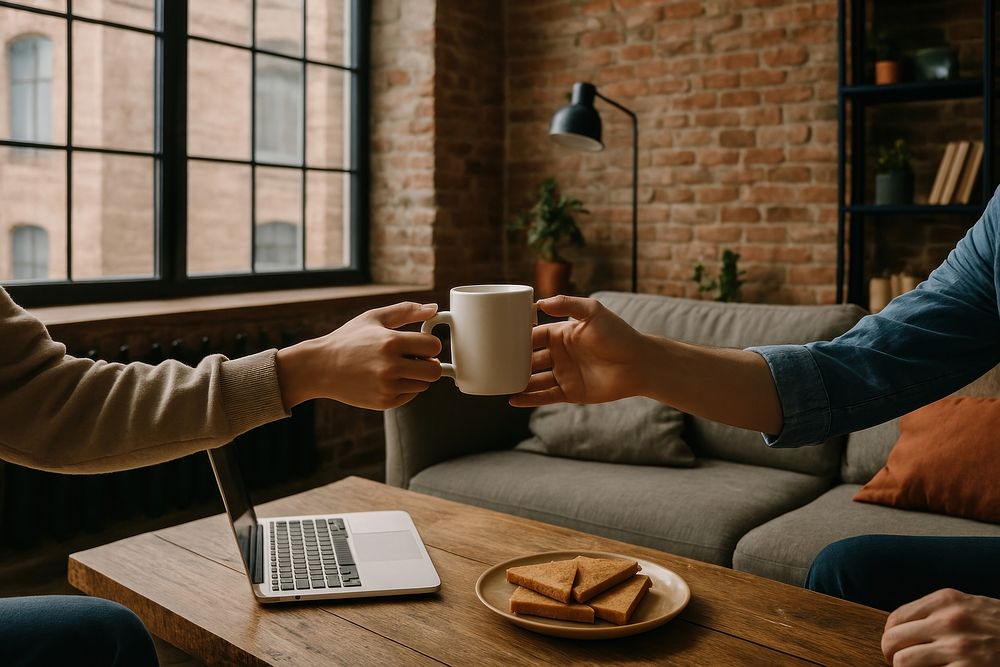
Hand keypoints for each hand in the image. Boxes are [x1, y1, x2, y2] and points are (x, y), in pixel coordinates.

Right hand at [277, 302, 441, 409]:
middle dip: (430, 363)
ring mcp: (387, 387)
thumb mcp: (374, 318)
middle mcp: (390, 366)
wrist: (321, 367)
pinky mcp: (384, 403)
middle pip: (435, 370)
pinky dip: (405, 387)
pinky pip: (410, 395)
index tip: (421, 343)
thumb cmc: (349, 339)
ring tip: (397, 367)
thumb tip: (434, 309)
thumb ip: (406, 311)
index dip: (430, 343)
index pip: (433, 345)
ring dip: (417, 376)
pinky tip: (388, 378)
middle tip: (417, 358)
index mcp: (391, 342)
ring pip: (424, 384)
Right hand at [509, 295, 656, 407]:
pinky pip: (545, 396)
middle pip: (529, 358)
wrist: (640, 363)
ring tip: (496, 382)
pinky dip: (529, 399)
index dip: (516, 337)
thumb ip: (568, 305)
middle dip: (511, 361)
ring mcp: (564, 374)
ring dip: (517, 381)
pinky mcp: (571, 392)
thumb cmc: (619, 334)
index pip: (533, 335)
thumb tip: (540, 303)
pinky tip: (513, 399)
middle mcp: (560, 355)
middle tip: (490, 362)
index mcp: (562, 334)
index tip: (496, 338)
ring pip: (534, 379)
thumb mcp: (594, 313)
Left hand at [882, 588, 999, 665]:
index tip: (897, 647)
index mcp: (945, 600)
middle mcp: (948, 620)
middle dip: (893, 655)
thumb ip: (937, 613)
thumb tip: (901, 630)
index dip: (892, 637)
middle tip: (901, 664)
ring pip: (903, 662)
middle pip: (893, 640)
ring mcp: (958, 647)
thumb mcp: (969, 606)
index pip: (895, 619)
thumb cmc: (999, 626)